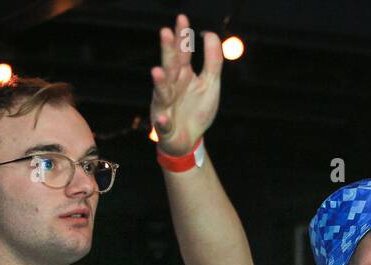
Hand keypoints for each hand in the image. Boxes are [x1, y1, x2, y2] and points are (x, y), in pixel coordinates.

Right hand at [151, 13, 222, 156]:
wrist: (188, 140)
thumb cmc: (197, 110)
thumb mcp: (210, 84)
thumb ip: (213, 61)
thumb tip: (211, 34)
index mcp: (183, 75)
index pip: (182, 52)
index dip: (182, 36)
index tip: (182, 18)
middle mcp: (171, 86)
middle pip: (170, 66)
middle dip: (168, 51)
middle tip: (166, 33)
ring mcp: (164, 105)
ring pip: (162, 92)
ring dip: (159, 83)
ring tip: (158, 71)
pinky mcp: (163, 126)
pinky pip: (163, 124)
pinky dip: (163, 121)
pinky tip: (164, 117)